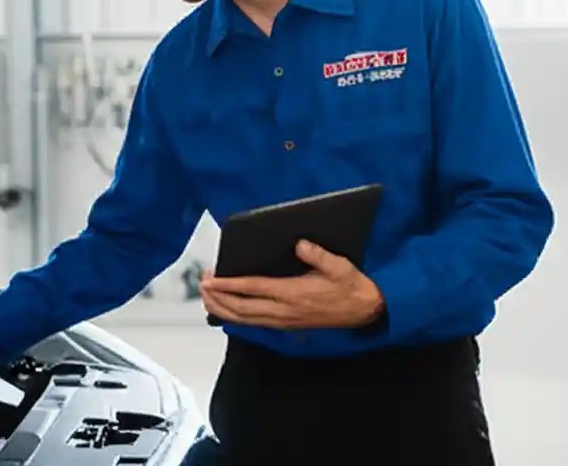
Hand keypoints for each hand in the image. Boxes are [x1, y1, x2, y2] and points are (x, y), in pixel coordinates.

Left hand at [200, 240, 384, 329]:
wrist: (365, 311)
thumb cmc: (350, 286)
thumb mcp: (339, 266)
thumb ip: (318, 255)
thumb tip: (300, 244)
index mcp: (293, 293)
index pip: (253, 289)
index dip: (230, 284)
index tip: (212, 279)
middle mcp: (284, 310)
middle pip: (242, 308)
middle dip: (218, 297)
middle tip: (203, 285)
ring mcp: (284, 320)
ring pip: (245, 319)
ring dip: (223, 309)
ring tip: (207, 297)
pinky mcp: (286, 325)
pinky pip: (254, 324)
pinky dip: (236, 318)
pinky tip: (226, 311)